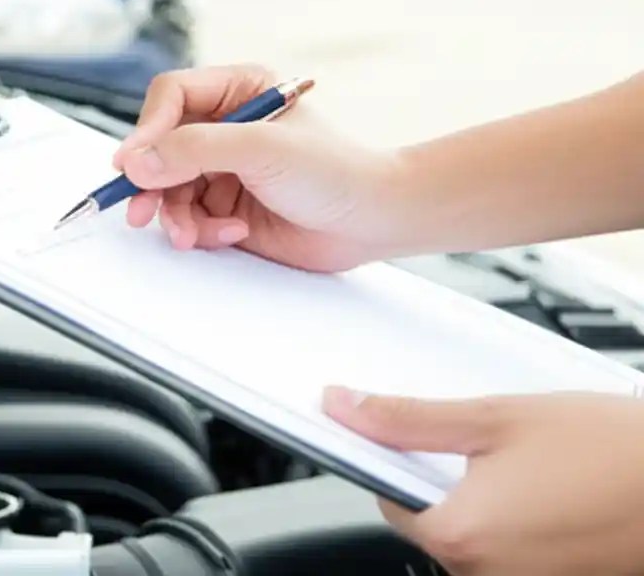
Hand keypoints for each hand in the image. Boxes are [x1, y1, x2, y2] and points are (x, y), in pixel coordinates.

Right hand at [113, 64, 403, 271]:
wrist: (373, 222)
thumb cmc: (334, 171)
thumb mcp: (261, 148)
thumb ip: (194, 150)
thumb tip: (136, 161)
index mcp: (238, 90)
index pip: (170, 97)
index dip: (147, 129)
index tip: (131, 165)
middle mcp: (225, 126)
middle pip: (160, 147)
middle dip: (152, 183)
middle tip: (139, 211)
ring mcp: (224, 169)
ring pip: (169, 188)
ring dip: (175, 215)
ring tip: (192, 235)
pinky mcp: (226, 207)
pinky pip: (189, 218)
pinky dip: (201, 231)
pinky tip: (233, 234)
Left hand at [324, 386, 643, 575]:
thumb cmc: (614, 451)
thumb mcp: (497, 417)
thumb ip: (408, 419)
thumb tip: (343, 407)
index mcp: (461, 535)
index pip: (386, 500)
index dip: (398, 459)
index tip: (415, 435)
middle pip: (433, 521)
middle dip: (450, 480)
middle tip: (498, 446)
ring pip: (476, 535)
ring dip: (489, 501)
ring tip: (540, 468)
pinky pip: (514, 552)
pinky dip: (522, 520)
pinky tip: (555, 492)